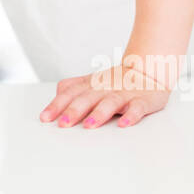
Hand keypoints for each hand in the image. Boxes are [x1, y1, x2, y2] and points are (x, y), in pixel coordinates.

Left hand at [39, 63, 170, 128]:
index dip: (57, 105)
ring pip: (110, 102)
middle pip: (87, 98)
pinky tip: (124, 124)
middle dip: (74, 111)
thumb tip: (56, 95)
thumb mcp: (92, 81)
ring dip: (99, 113)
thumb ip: (73, 87)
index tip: (45, 118)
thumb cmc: (116, 80)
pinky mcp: (143, 99)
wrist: (149, 67)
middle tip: (63, 124)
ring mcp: (124, 93)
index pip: (71, 94)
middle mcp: (105, 88)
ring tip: (89, 125)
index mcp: (92, 85)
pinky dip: (131, 116)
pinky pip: (138, 108)